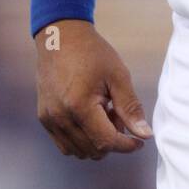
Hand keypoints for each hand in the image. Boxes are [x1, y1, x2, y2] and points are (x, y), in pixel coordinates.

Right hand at [35, 19, 152, 159]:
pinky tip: (90, 119)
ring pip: (78, 151)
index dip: (126, 146)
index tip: (139, 141)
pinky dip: (81, 141)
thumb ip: (131, 108)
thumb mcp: (118, 76)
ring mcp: (49, 119)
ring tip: (104, 116)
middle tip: (118, 116)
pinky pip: (64, 144)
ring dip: (96, 142)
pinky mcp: (44, 118)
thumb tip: (144, 135)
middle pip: (93, 150)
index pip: (106, 141)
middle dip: (112, 141)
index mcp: (79, 106)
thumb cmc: (91, 53)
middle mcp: (60, 117)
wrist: (60, 37)